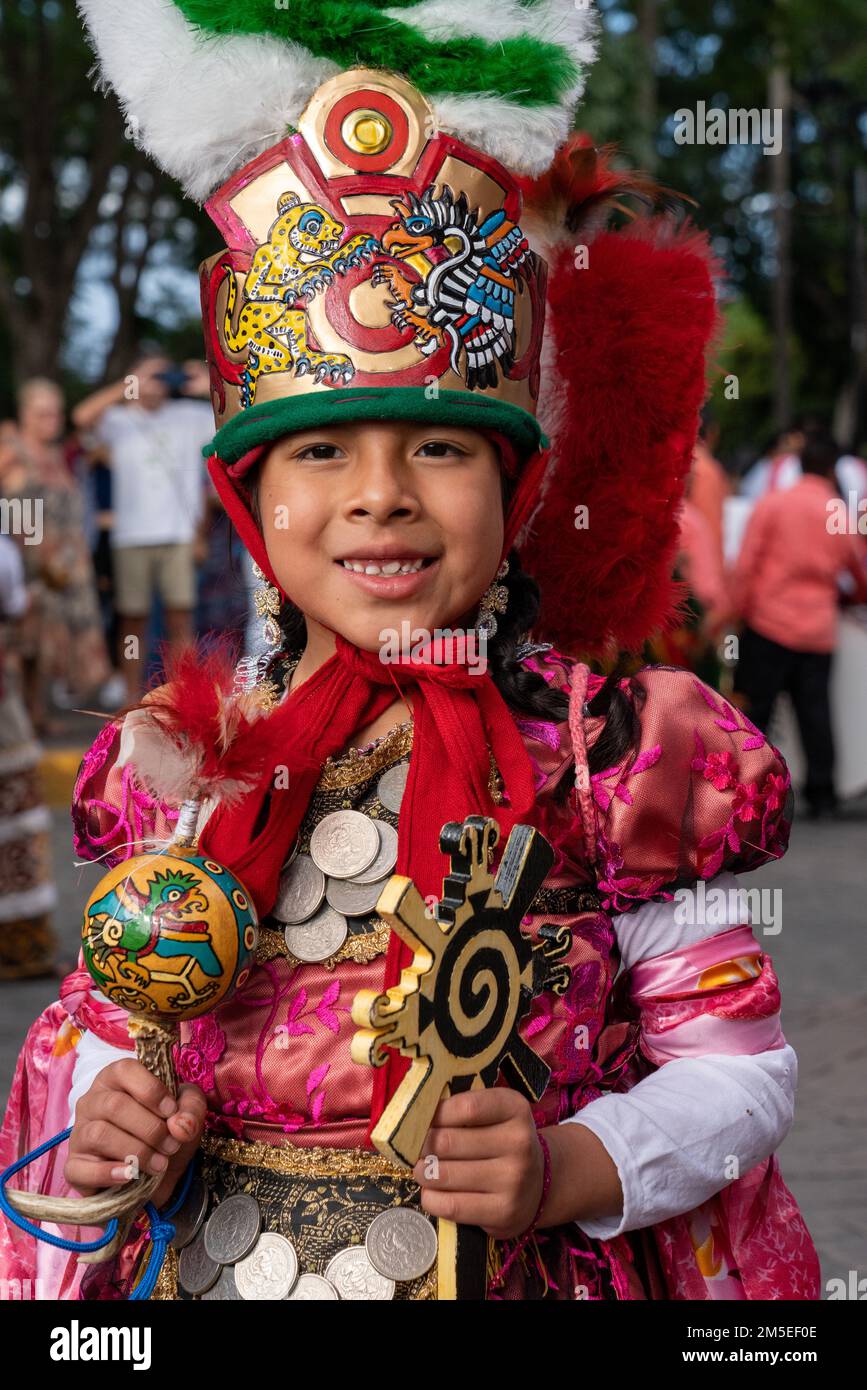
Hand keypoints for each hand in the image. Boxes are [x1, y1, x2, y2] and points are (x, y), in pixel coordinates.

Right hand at [65, 1059, 205, 1207]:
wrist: (158, 1174)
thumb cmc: (166, 1131)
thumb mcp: (187, 1112)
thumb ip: (191, 1108)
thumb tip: (180, 1125)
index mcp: (116, 1079)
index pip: (125, 1070)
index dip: (151, 1090)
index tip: (171, 1111)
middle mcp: (92, 1101)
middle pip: (114, 1105)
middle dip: (151, 1128)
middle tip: (171, 1145)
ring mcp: (79, 1133)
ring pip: (100, 1134)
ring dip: (137, 1152)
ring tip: (159, 1164)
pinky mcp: (74, 1166)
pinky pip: (83, 1168)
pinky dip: (110, 1173)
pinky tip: (131, 1176)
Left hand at [412, 1089, 543, 1239]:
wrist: (538, 1186)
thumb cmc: (502, 1143)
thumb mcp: (494, 1116)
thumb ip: (462, 1110)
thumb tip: (416, 1119)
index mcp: (515, 1109)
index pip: (466, 1107)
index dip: (435, 1114)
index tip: (423, 1120)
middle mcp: (519, 1143)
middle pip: (448, 1142)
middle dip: (422, 1146)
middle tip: (415, 1149)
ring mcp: (513, 1180)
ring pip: (445, 1174)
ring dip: (423, 1172)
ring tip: (422, 1169)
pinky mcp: (503, 1213)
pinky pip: (451, 1206)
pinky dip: (431, 1198)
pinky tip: (432, 1192)